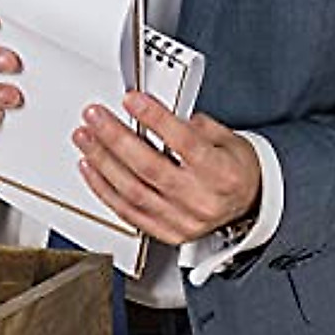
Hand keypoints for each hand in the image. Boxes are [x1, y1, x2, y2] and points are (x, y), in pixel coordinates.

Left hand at [75, 92, 261, 246]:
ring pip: (133, 191)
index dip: (155, 119)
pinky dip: (104, 189)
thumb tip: (159, 114)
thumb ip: (195, 126)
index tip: (132, 100)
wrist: (249, 207)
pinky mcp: (166, 233)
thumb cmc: (235, 170)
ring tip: (86, 139)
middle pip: (149, 167)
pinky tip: (91, 168)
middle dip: (115, 138)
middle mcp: (201, 199)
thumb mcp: (228, 139)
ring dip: (103, 162)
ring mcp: (182, 220)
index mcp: (221, 173)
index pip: (184, 142)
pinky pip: (128, 212)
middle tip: (95, 117)